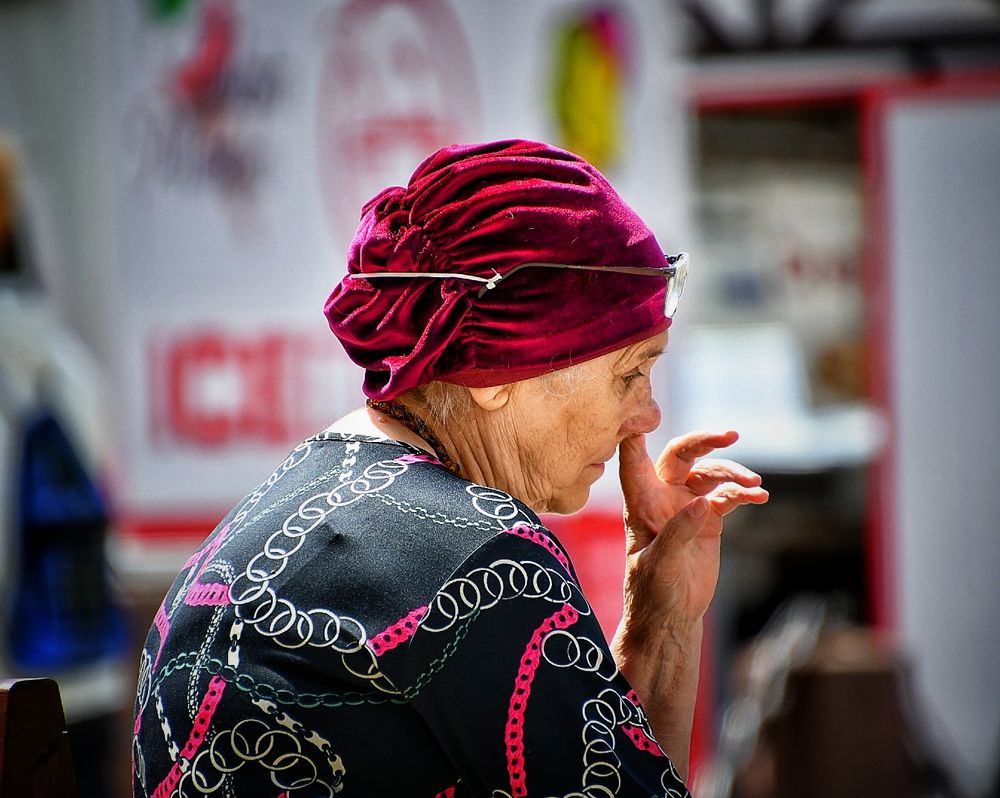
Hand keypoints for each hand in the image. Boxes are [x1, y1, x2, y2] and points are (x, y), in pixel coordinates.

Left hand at [618, 430, 768, 630]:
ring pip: (710, 473)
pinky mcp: (710, 519)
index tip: (644, 415)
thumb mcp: (659, 566)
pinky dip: (744, 494)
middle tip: (730, 435)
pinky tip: (760, 497)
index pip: (633, 462)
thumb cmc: (652, 592)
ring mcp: (688, 505)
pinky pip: (728, 496)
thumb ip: (677, 534)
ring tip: (754, 484)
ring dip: (733, 473)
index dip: (635, 436)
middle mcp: (663, 497)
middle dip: (703, 441)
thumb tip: (701, 503)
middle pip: (681, 455)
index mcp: (640, 503)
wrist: (672, 615)